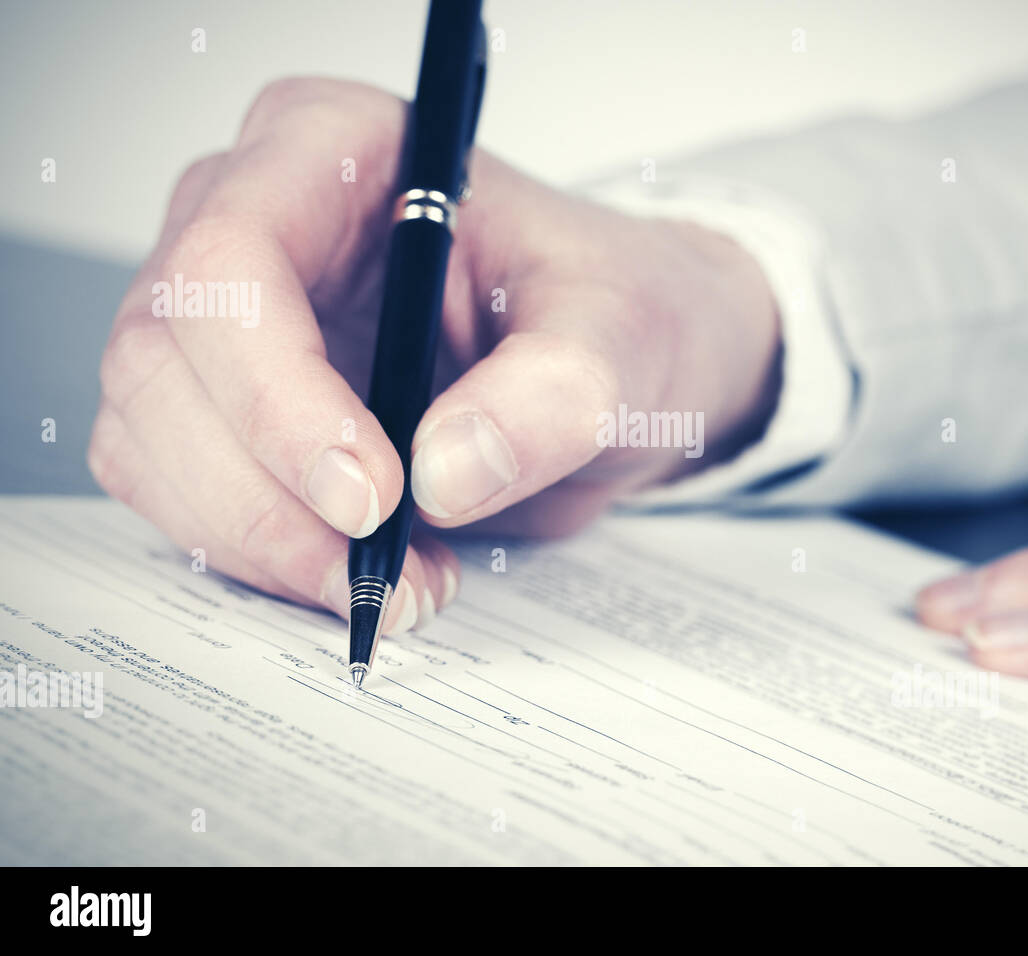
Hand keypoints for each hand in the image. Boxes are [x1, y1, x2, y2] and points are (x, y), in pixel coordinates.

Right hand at [89, 78, 780, 633]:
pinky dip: (262, 556)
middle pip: (168, 357)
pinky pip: (183, 491)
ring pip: (154, 437)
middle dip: (265, 494)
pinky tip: (364, 571)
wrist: (615, 367)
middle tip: (383, 575)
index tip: (370, 497)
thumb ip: (549, 397)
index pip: (236, 257)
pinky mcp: (229, 406)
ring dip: (262, 542)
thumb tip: (443, 472)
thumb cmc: (616, 312)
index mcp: (339, 149)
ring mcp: (228, 318)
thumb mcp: (621, 342)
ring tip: (398, 583)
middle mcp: (259, 220)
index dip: (277, 390)